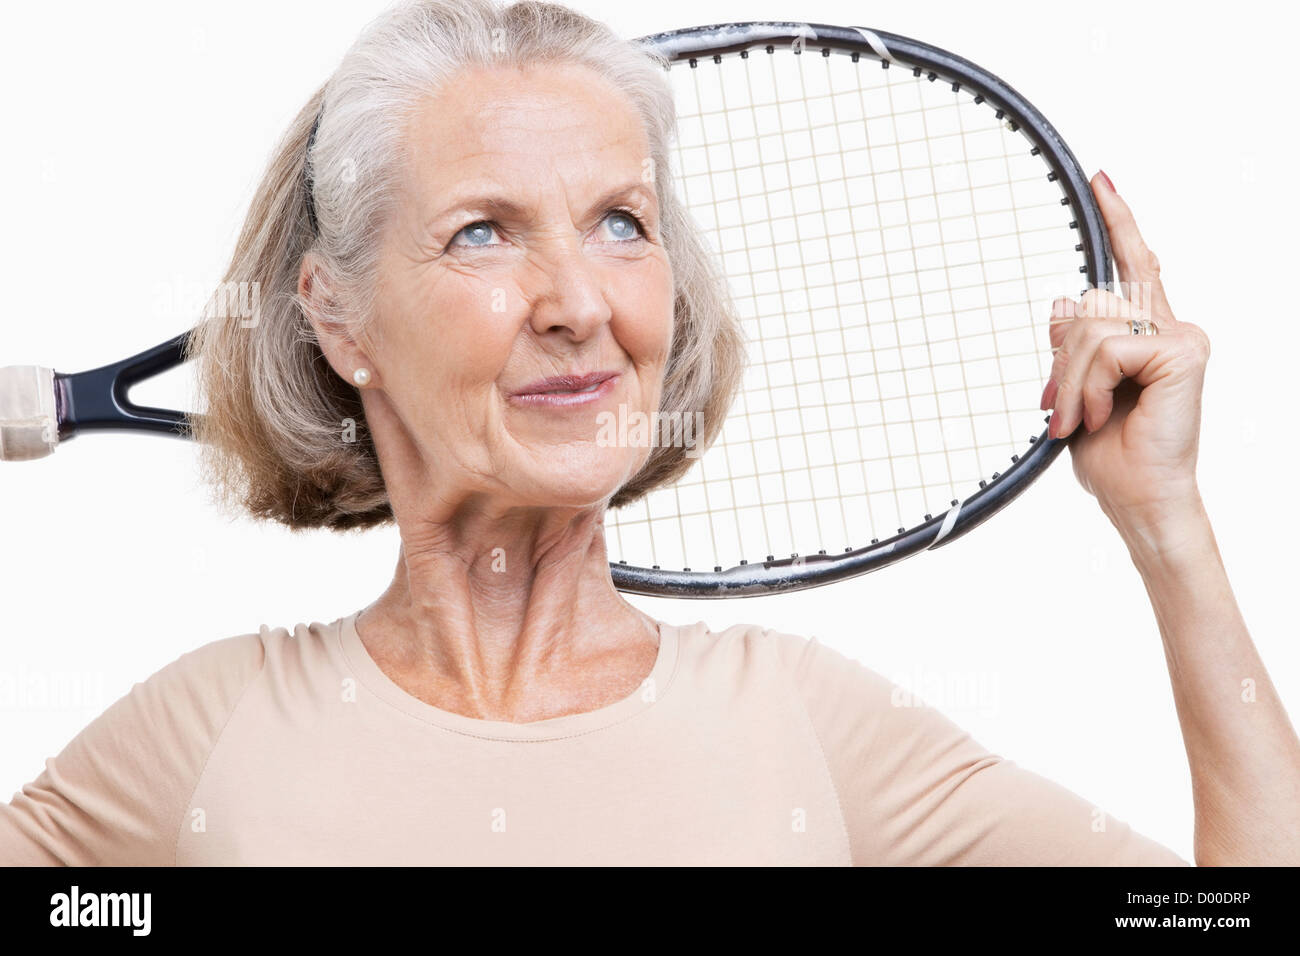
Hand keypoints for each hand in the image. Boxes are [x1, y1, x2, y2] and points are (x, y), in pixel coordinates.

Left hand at [1039, 171, 1210, 524]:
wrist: (1138, 498)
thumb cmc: (1111, 454)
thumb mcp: (1076, 390)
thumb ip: (1072, 346)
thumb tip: (1062, 305)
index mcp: (1146, 333)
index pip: (1132, 266)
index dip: (1118, 222)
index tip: (1102, 180)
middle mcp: (1170, 325)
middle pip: (1086, 305)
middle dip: (1060, 362)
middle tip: (1062, 411)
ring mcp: (1182, 335)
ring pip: (1091, 326)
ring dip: (1071, 383)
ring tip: (1082, 420)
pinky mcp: (1184, 350)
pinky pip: (1109, 347)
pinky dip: (1092, 386)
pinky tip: (1106, 415)